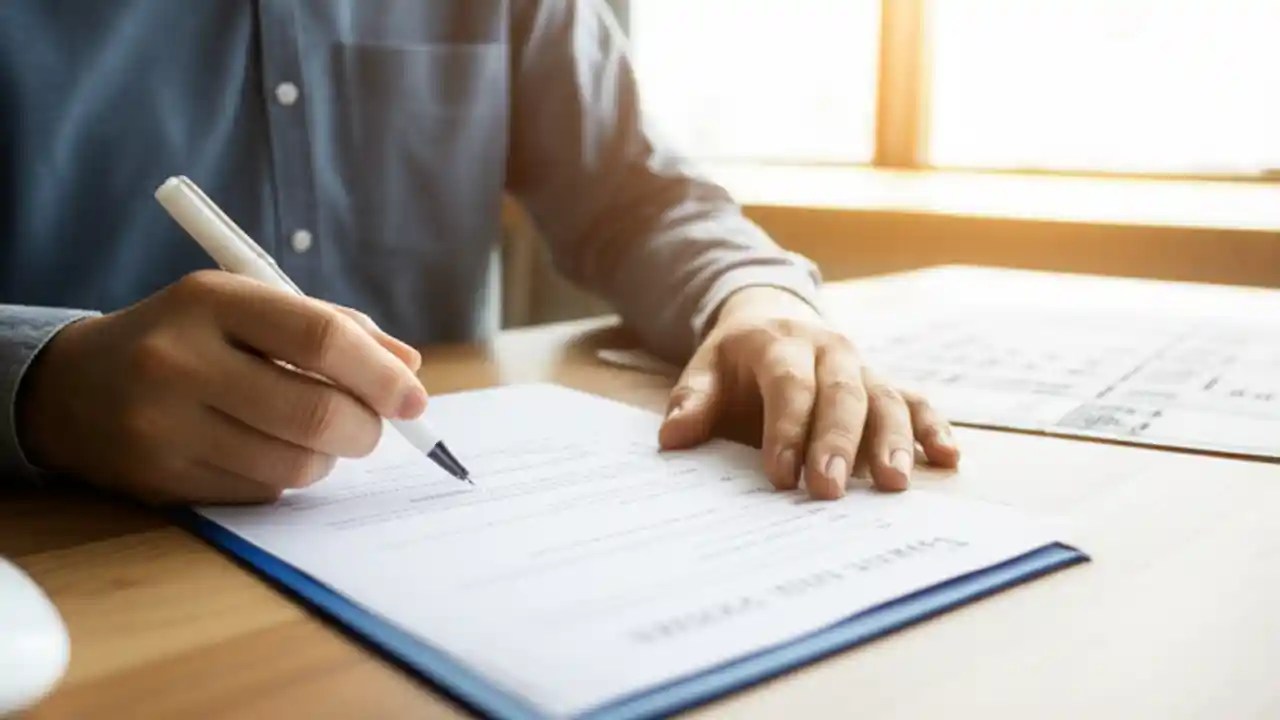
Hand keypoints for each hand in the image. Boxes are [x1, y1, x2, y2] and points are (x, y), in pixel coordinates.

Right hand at [16, 271, 426, 503]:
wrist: (74, 387)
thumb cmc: (188, 338)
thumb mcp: (247, 309)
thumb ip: (331, 329)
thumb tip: (408, 369)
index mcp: (211, 301)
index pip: (320, 338)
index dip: (381, 374)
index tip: (413, 399)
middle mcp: (181, 362)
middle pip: (316, 412)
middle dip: (367, 428)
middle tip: (372, 426)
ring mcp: (165, 427)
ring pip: (296, 464)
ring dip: (328, 457)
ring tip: (316, 436)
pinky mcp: (162, 481)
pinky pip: (262, 494)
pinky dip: (285, 478)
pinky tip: (265, 451)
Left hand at [659, 287, 958, 499]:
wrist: (771, 316)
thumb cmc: (736, 360)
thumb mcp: (705, 370)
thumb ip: (691, 402)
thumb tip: (672, 438)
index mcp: (780, 343)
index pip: (789, 385)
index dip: (786, 429)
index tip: (779, 474)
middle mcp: (830, 351)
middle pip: (842, 394)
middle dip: (838, 443)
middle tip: (829, 490)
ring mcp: (862, 366)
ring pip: (885, 398)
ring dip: (893, 440)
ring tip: (893, 484)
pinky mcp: (884, 382)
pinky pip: (916, 400)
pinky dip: (933, 427)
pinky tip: (947, 458)